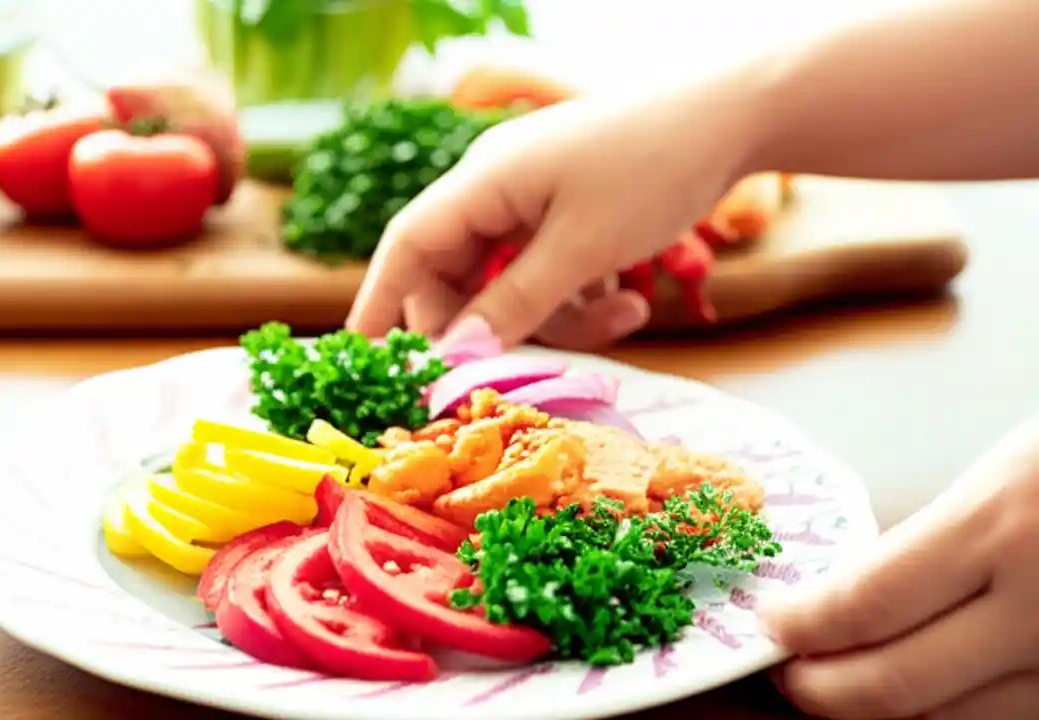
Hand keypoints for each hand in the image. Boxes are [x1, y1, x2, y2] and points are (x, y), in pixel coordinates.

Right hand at [346, 82, 758, 348]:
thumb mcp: (581, 250)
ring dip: (562, 316)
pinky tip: (633, 297)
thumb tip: (455, 355)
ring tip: (626, 317)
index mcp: (483, 181)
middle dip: (496, 326)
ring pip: (515, 282)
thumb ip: (514, 306)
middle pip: (461, 275)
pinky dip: (584, 293)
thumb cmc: (652, 169)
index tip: (365, 358)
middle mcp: (497, 187)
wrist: (737, 118)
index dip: (382, 302)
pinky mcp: (571, 209)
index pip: (408, 245)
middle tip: (519, 370)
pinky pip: (552, 269)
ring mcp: (535, 197)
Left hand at [759, 414, 1038, 718]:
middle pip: (896, 685)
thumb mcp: (1008, 477)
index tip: (772, 624)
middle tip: (792, 674)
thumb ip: (935, 545)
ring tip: (844, 688)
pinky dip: (955, 719)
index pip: (865, 604)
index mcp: (1003, 526)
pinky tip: (926, 698)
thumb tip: (849, 598)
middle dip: (822, 690)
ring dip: (881, 713)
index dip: (802, 625)